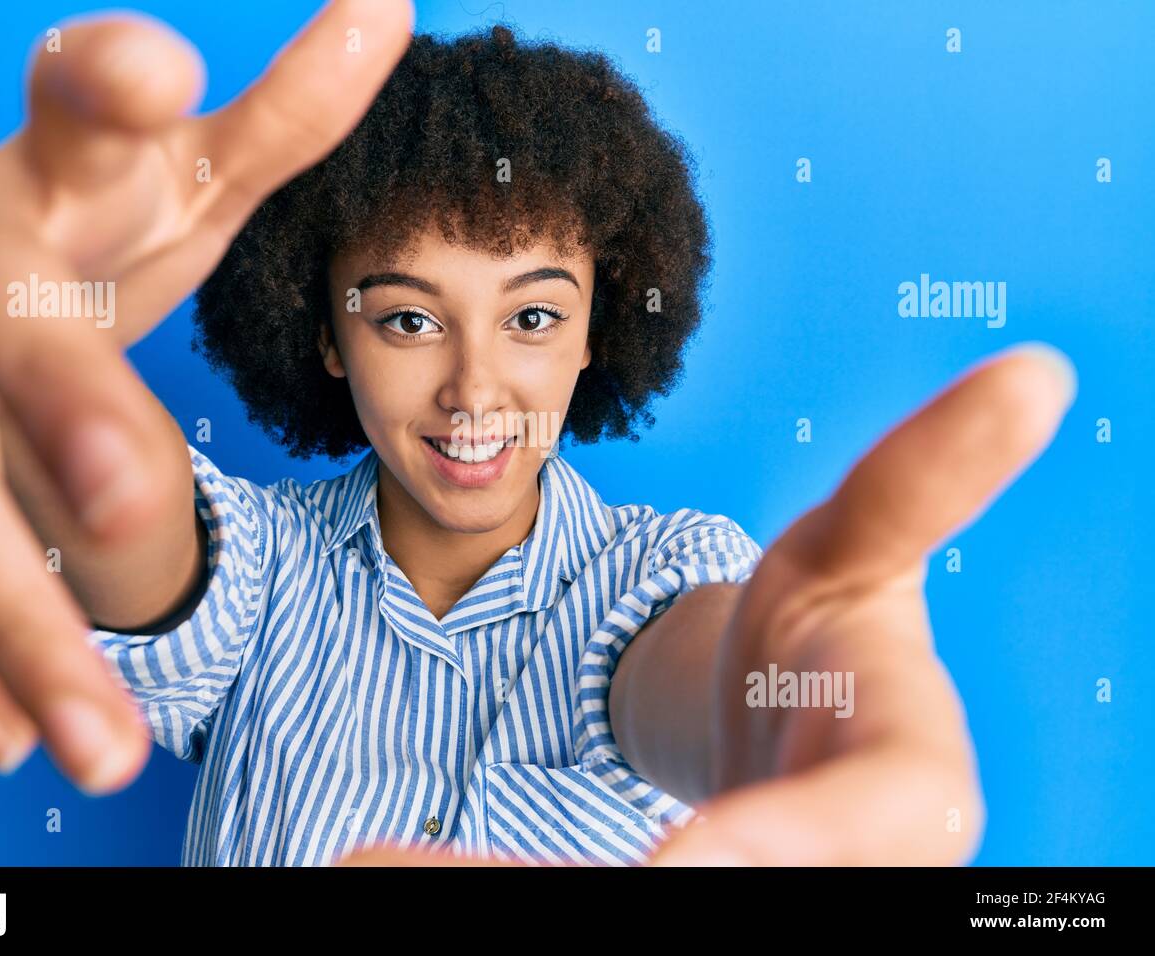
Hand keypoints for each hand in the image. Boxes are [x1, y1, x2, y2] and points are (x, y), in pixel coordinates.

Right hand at [0, 1, 412, 791]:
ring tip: (107, 743)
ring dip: (13, 623)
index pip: (67, 119)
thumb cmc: (91, 233)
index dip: (101, 90)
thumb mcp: (187, 180)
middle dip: (60, 422)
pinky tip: (16, 733)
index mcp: (44, 178)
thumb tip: (394, 2)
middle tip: (134, 507)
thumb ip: (285, 114)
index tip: (148, 67)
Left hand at [332, 343, 1075, 865]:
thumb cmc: (830, 631)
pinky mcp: (692, 888)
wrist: (794, 717)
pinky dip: (487, 880)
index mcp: (907, 789)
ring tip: (379, 866)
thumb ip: (931, 477)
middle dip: (618, 880)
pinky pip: (586, 893)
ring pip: (639, 895)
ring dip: (518, 885)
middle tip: (494, 869)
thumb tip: (1033, 369)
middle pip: (735, 881)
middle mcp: (845, 864)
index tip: (680, 859)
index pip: (850, 826)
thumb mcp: (864, 543)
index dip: (776, 847)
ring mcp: (772, 880)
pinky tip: (383, 867)